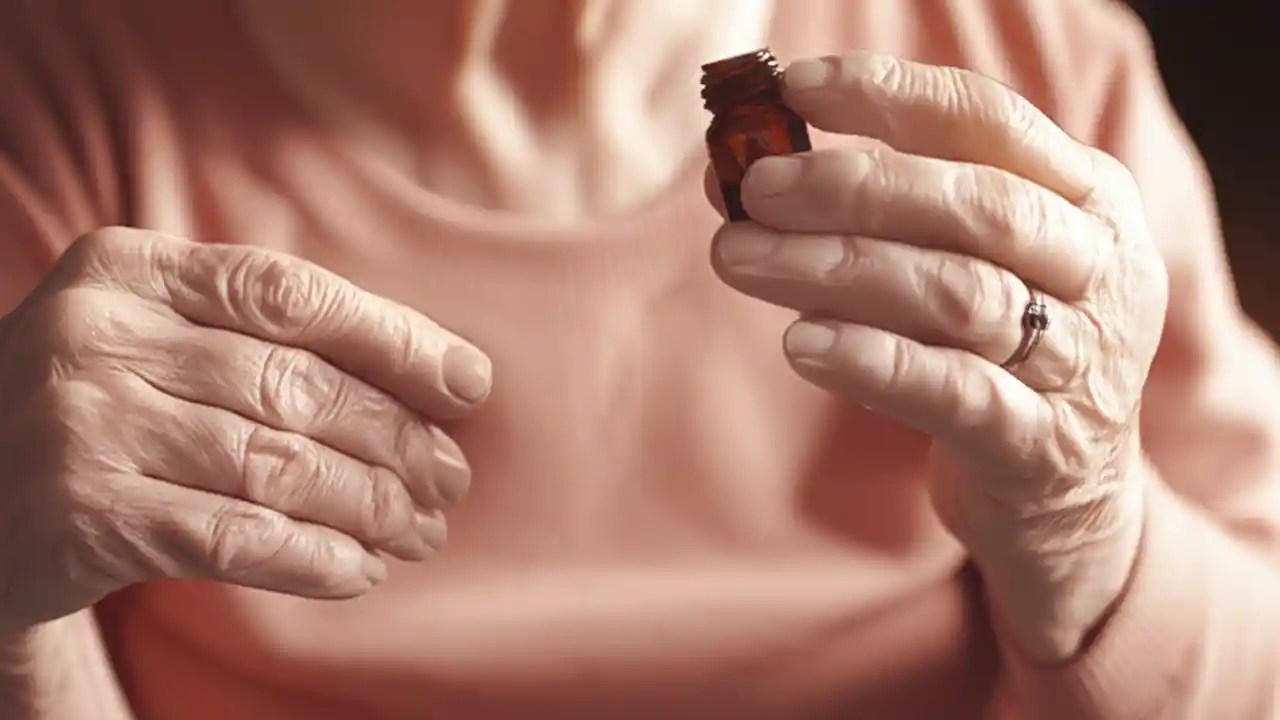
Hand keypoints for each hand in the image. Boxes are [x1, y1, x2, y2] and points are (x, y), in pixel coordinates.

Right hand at [0, 228, 490, 635]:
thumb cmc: (97, 407)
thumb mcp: (155, 340)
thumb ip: (262, 339)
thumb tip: (435, 377)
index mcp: (129, 269)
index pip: (293, 295)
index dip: (396, 340)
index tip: (469, 385)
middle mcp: (98, 335)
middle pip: (294, 386)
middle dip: (394, 436)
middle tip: (450, 478)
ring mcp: (83, 425)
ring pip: (276, 466)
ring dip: (370, 506)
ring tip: (421, 529)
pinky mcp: (80, 516)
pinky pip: (234, 539)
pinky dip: (314, 557)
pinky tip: (362, 570)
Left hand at [709, 53, 1168, 659]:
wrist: (1069, 499)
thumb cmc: (995, 356)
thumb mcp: (965, 266)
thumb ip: (881, 218)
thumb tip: (741, 177)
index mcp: (1087, 200)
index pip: (990, 121)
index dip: (891, 93)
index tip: (793, 86)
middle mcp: (1099, 270)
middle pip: (978, 205)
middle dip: (853, 185)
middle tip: (753, 187)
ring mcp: (1079, 362)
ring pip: (959, 295)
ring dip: (836, 267)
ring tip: (739, 256)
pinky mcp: (1038, 447)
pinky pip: (957, 393)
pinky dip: (873, 361)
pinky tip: (799, 343)